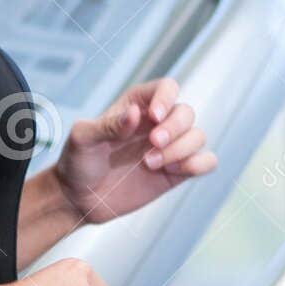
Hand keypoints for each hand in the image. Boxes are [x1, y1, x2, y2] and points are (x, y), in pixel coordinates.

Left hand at [53, 77, 218, 224]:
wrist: (79, 198)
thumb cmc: (78, 161)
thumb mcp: (82, 139)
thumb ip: (108, 125)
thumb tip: (136, 113)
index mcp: (137, 105)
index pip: (167, 87)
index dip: (167, 98)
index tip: (154, 117)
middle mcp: (157, 124)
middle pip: (186, 112)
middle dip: (174, 128)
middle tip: (153, 144)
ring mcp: (169, 148)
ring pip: (198, 136)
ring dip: (180, 150)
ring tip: (150, 163)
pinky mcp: (177, 172)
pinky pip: (206, 161)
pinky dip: (199, 164)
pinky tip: (174, 171)